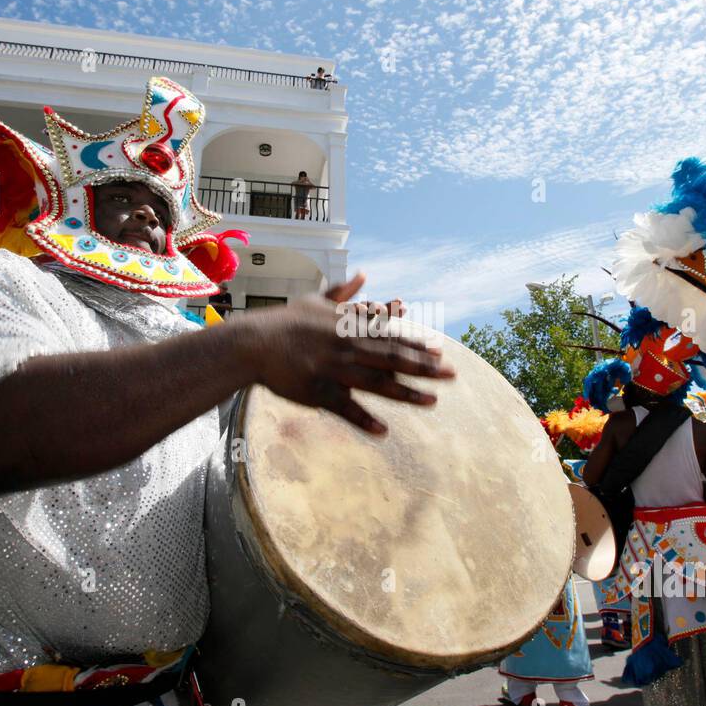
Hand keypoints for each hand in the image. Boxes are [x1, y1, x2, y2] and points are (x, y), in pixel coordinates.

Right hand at [234, 273, 453, 433]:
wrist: (253, 343)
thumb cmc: (286, 321)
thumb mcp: (316, 300)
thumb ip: (344, 291)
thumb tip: (364, 274)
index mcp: (348, 326)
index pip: (390, 335)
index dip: (416, 344)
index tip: (440, 351)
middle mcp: (346, 346)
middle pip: (392, 357)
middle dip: (424, 366)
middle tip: (452, 374)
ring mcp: (333, 369)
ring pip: (376, 383)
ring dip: (406, 393)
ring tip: (432, 402)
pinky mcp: (318, 391)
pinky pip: (345, 408)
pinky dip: (364, 420)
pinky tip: (384, 431)